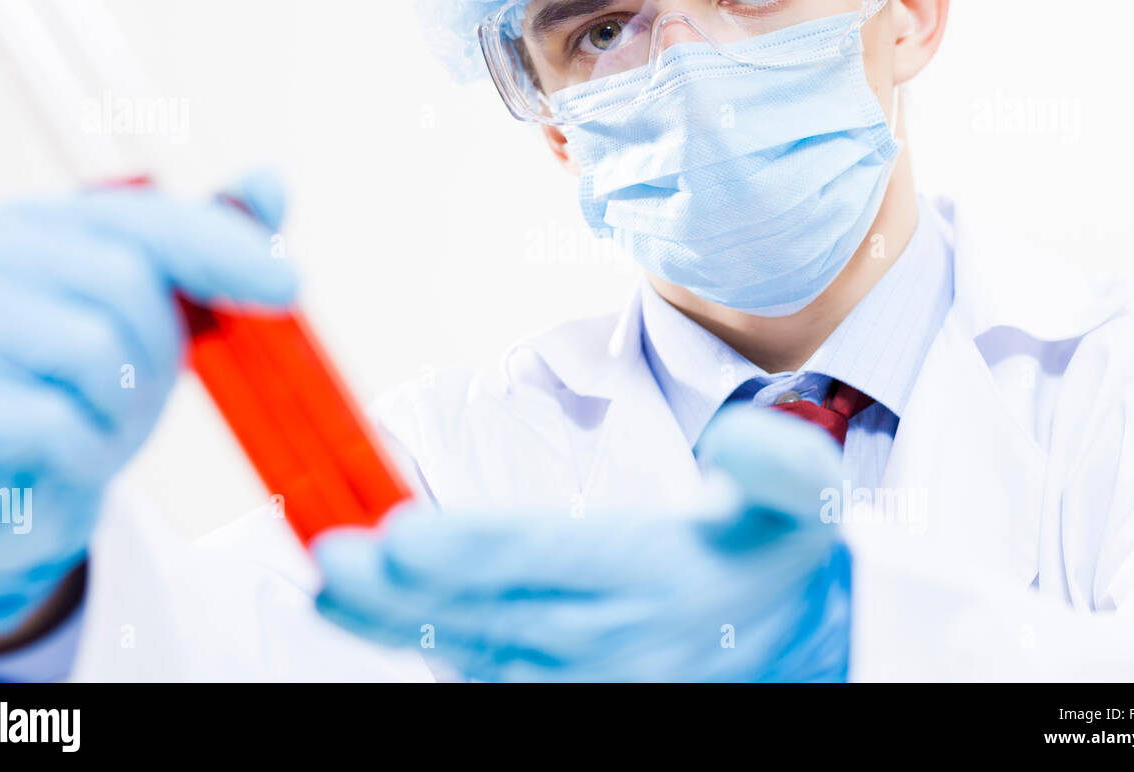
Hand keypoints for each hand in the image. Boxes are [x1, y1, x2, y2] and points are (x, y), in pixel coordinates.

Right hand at [0, 171, 296, 629]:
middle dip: (160, 349)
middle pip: (128, 283)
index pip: (146, 220)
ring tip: (90, 423)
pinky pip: (60, 426)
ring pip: (96, 353)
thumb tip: (272, 183)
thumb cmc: (76, 390)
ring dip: (122, 408)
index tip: (290, 286)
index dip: (225, 249)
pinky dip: (85, 454)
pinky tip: (58, 460)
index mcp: (34, 225)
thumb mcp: (149, 317)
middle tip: (137, 390)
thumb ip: (205, 250)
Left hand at [313, 404, 851, 681]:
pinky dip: (429, 647)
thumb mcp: (802, 497)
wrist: (799, 636)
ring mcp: (589, 678)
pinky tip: (374, 619)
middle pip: (493, 613)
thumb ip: (781, 465)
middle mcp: (615, 638)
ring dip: (397, 624)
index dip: (472, 548)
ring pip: (477, 653)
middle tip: (331, 561)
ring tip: (330, 590)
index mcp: (660, 572)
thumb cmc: (776, 552)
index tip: (399, 535)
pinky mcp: (569, 693)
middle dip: (404, 591)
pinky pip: (489, 677)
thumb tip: (735, 440)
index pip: (551, 556)